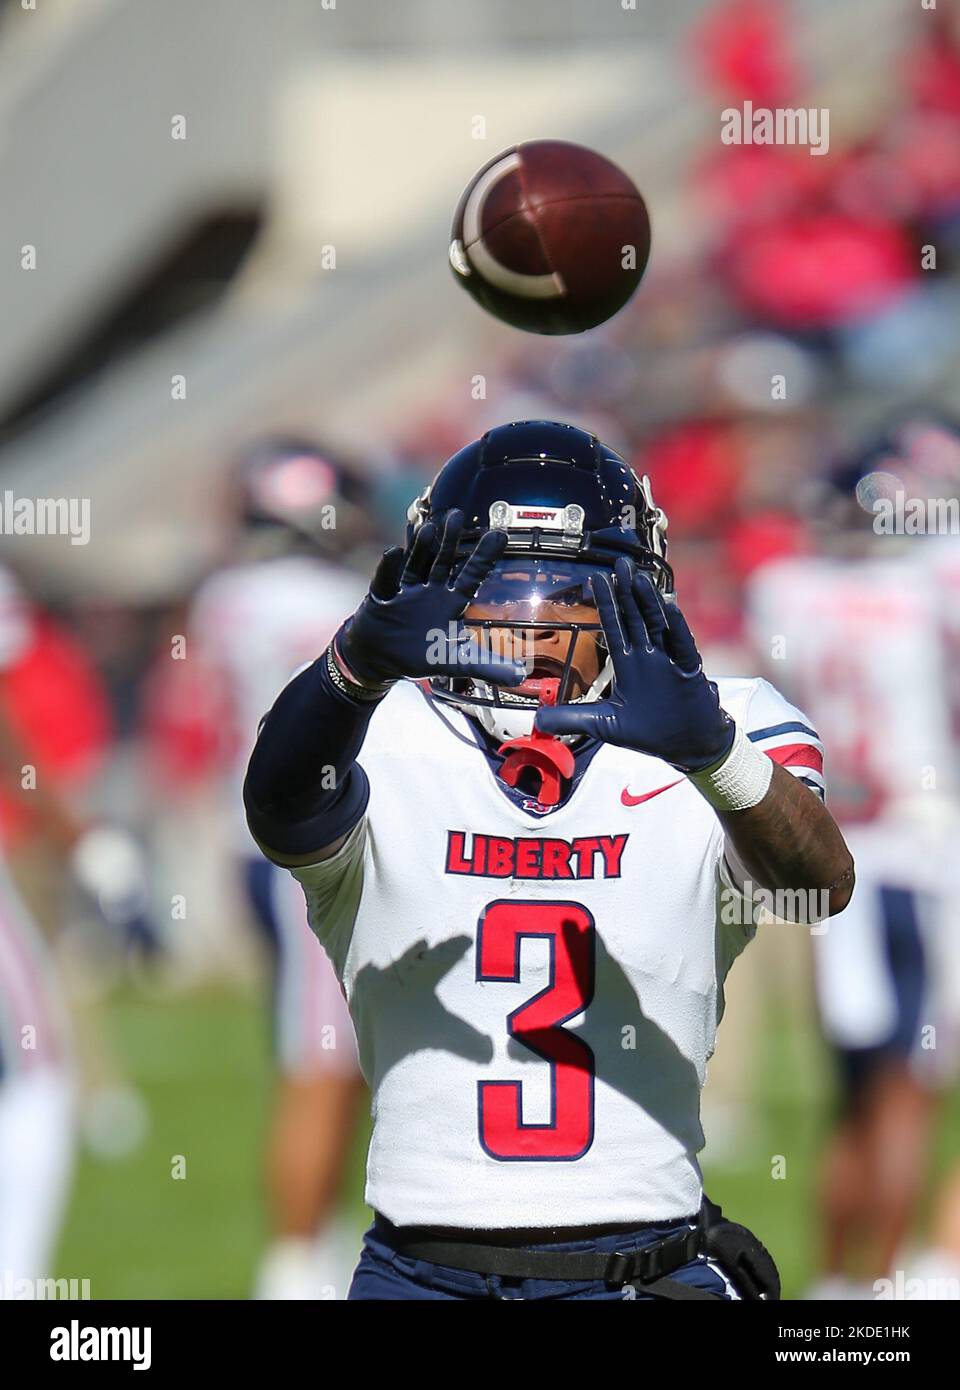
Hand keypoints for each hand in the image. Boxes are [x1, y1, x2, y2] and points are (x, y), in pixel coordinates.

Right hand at [338, 510, 526, 686]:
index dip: (484, 556)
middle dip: (450, 540)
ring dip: (422, 547)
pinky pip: (385, 581)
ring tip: (430, 528)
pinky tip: (393, 552)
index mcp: (451, 601)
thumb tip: (520, 676)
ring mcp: (405, 590)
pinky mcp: (382, 597)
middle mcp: (430, 589)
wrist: (380, 658)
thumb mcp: (456, 661)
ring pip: (416, 564)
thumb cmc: (419, 653)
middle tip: (458, 515)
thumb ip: (488, 666)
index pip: (471, 575)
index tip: (500, 534)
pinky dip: (388, 568)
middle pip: (443, 561)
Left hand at [535, 558, 734, 771]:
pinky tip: (670, 607)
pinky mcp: (690, 672)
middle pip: (636, 617)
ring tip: (638, 578)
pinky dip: (677, 628)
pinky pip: (683, 646)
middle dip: (626, 591)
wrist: (686, 745)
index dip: (606, 603)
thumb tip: (537, 721)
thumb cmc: (649, 731)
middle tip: (619, 563)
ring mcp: (670, 661)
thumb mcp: (604, 725)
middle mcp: (648, 657)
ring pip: (658, 625)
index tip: (597, 578)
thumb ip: (571, 718)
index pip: (614, 627)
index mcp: (628, 664)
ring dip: (648, 602)